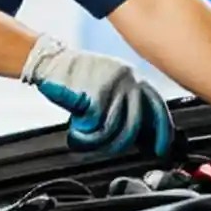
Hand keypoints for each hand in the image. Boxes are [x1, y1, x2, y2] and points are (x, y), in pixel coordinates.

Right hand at [20, 34, 173, 156]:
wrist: (49, 60)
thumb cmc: (75, 76)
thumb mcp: (108, 84)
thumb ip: (124, 103)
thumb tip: (141, 134)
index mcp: (133, 76)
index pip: (156, 106)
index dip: (161, 131)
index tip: (160, 149)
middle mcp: (127, 80)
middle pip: (134, 124)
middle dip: (119, 144)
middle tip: (106, 149)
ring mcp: (112, 86)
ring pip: (113, 129)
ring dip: (95, 141)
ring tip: (83, 138)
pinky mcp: (95, 93)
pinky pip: (94, 126)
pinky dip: (83, 134)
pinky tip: (75, 131)